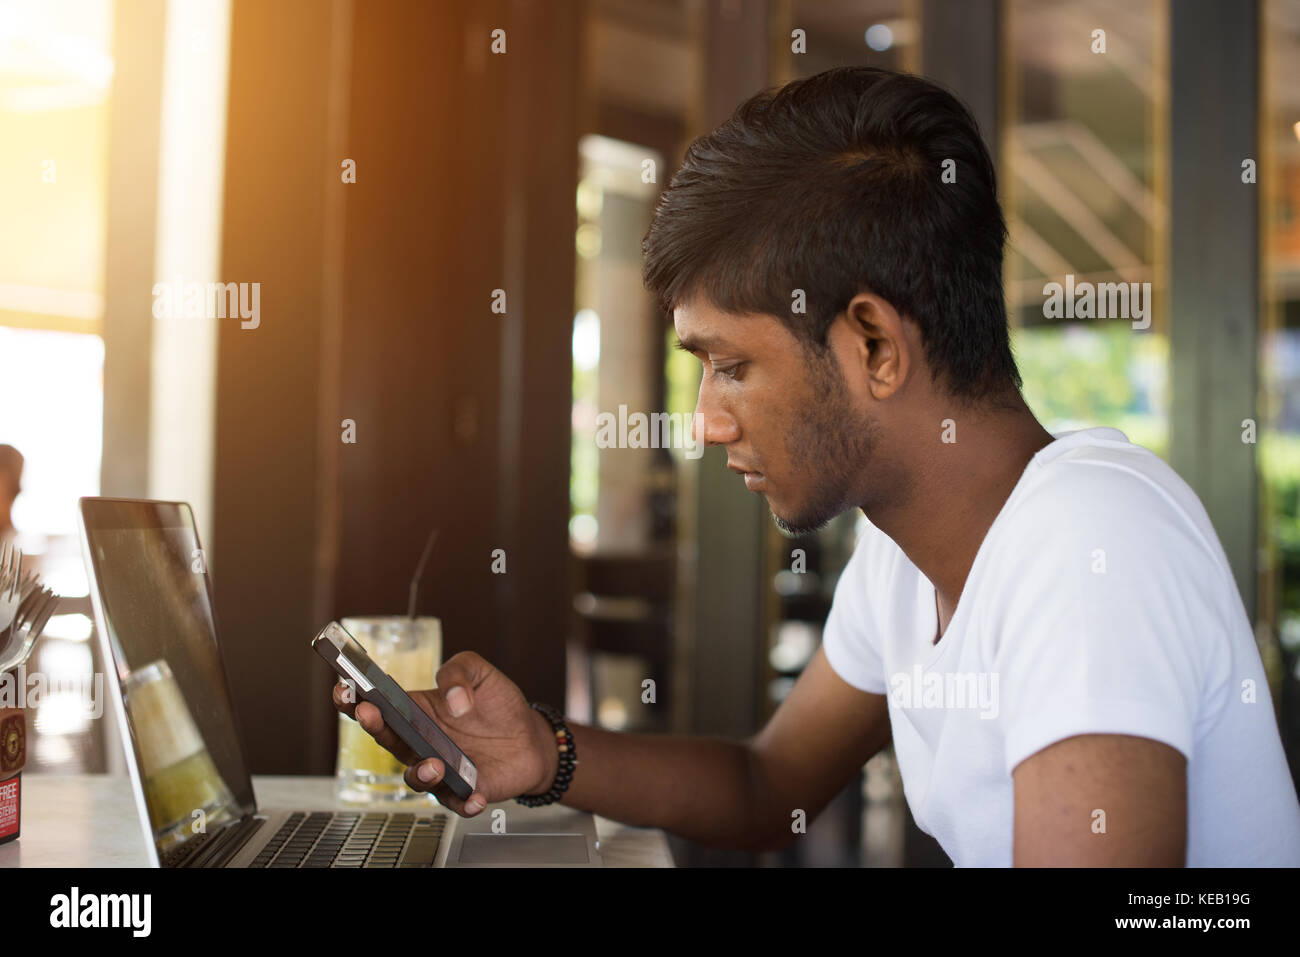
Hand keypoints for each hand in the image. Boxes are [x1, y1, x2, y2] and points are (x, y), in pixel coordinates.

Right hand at [332, 651, 556, 817]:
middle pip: (387, 739)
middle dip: (373, 727)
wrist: (530, 736)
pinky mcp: (463, 790)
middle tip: (369, 714)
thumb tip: (453, 700)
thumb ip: (459, 671)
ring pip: (415, 777)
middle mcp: (420, 742)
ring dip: (419, 773)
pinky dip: (464, 802)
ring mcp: (438, 769)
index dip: (353, 699)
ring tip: (434, 765)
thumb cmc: (496, 704)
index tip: (344, 689)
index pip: (375, 705)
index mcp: (415, 711)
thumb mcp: (479, 671)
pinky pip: (457, 801)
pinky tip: (475, 796)